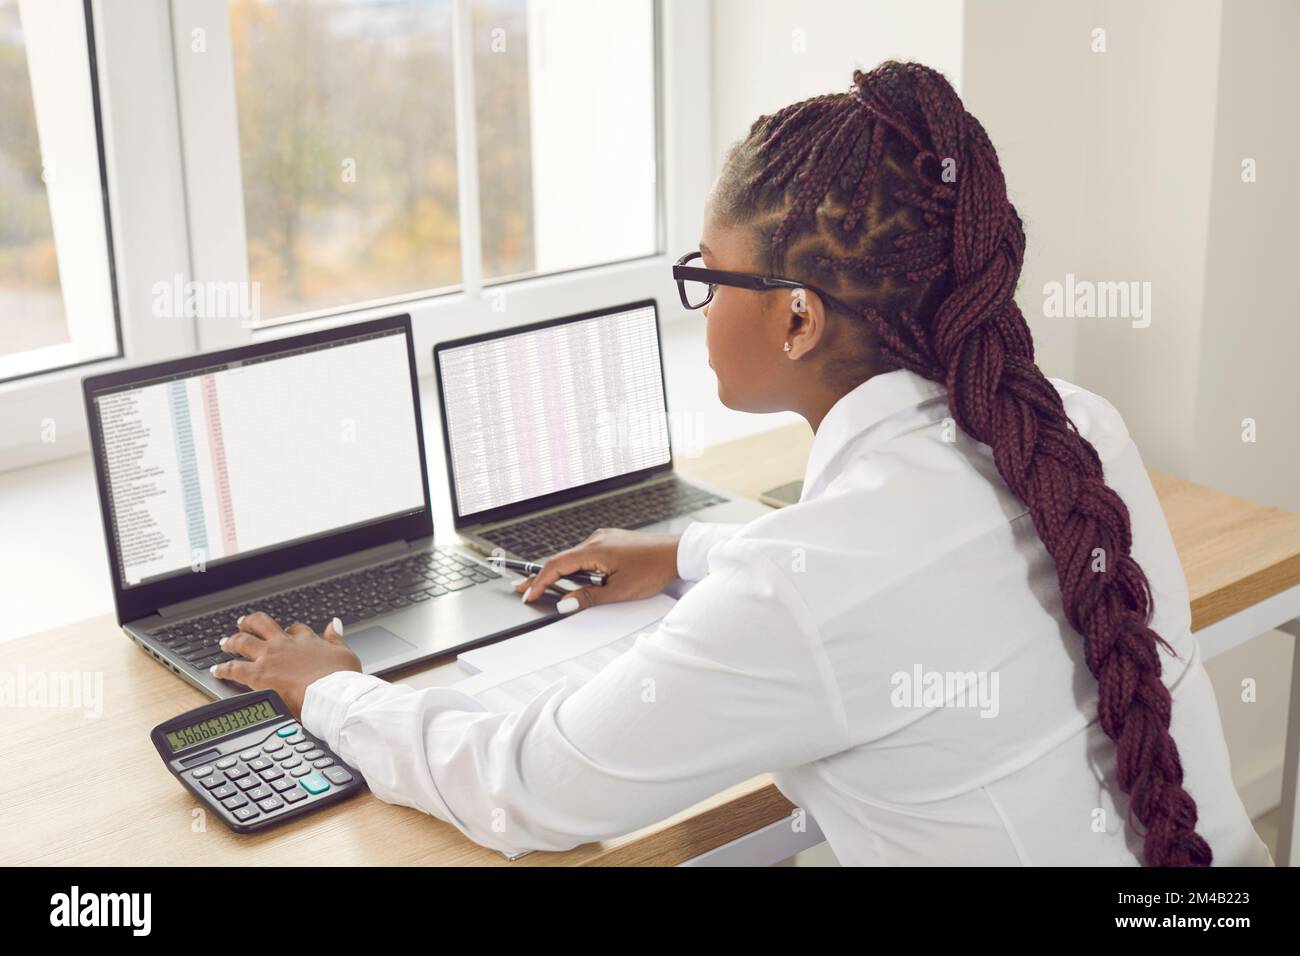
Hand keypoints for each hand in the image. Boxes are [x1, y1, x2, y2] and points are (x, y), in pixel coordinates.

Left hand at [211, 611, 362, 718]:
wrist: (331, 695)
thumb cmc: (341, 679)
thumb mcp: (345, 653)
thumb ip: (336, 638)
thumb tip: (335, 624)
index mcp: (307, 640)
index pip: (295, 629)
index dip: (289, 631)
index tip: (286, 633)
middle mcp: (285, 645)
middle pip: (262, 625)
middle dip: (251, 623)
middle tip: (243, 624)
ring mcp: (270, 658)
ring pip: (243, 641)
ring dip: (232, 640)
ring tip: (225, 642)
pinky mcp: (258, 675)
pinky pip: (234, 668)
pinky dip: (223, 668)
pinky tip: (217, 670)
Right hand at [516, 528, 680, 612]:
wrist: (677, 553)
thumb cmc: (652, 570)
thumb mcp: (618, 591)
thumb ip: (588, 597)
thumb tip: (564, 604)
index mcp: (594, 550)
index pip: (556, 565)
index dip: (539, 582)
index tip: (528, 595)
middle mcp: (596, 540)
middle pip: (561, 560)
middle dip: (542, 577)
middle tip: (523, 589)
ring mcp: (604, 538)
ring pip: (574, 557)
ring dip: (560, 572)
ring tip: (544, 586)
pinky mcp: (612, 541)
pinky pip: (587, 554)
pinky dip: (575, 566)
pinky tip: (574, 576)